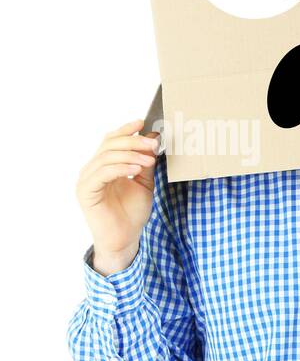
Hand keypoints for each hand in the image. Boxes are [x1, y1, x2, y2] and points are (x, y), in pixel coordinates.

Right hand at [76, 120, 161, 274]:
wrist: (124, 238)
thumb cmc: (132, 212)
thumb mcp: (144, 183)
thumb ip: (146, 163)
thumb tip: (153, 139)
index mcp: (104, 165)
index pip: (111, 140)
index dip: (125, 130)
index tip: (142, 122)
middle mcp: (92, 169)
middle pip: (109, 145)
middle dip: (132, 141)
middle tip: (153, 144)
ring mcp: (87, 179)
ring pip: (106, 156)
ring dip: (130, 155)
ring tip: (150, 160)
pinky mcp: (86, 191)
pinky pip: (103, 173)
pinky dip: (121, 168)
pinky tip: (136, 169)